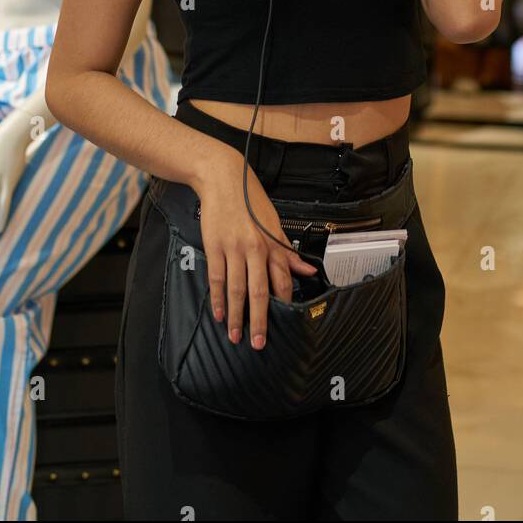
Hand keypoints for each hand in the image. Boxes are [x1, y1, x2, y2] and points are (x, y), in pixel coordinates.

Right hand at [196, 145, 318, 349]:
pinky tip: (219, 314)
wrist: (223, 179)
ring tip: (235, 335)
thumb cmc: (251, 201)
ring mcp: (233, 248)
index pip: (281, 280)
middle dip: (259, 320)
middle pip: (259, 291)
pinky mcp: (215, 247)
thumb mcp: (274, 223)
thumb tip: (308, 270)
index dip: (283, 304)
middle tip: (259, 343)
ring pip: (237, 289)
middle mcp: (255, 248)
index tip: (285, 324)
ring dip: (236, 315)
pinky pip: (217, 278)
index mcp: (273, 243)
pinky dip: (218, 299)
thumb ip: (287, 251)